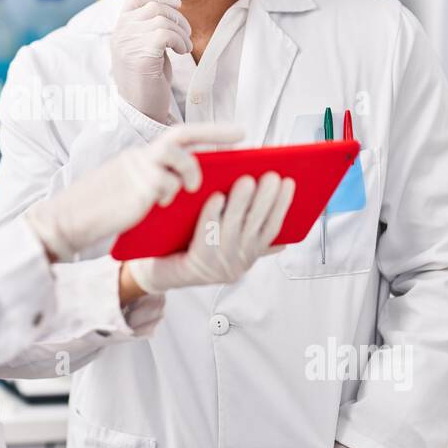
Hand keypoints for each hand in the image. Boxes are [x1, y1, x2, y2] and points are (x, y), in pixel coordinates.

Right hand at [24, 122, 243, 261]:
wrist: (68, 220)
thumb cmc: (102, 211)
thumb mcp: (132, 189)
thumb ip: (156, 181)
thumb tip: (192, 184)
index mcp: (140, 156)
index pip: (179, 135)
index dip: (210, 131)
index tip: (240, 131)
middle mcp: (140, 157)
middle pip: (181, 135)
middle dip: (214, 133)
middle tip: (241, 136)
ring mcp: (137, 170)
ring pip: (176, 156)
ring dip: (191, 169)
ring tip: (192, 187)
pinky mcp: (135, 189)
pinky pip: (165, 185)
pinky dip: (170, 193)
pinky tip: (161, 205)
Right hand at [108, 0, 191, 122]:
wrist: (140, 109)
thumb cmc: (147, 80)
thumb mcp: (144, 48)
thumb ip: (149, 29)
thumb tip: (170, 9)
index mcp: (119, 30)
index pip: (134, 0)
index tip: (177, 4)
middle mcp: (120, 33)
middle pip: (154, 8)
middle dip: (177, 18)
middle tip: (186, 35)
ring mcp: (128, 43)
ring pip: (163, 20)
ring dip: (181, 33)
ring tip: (183, 48)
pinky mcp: (141, 53)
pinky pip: (167, 34)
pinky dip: (179, 41)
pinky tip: (181, 53)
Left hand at [127, 172, 295, 293]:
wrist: (160, 271)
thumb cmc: (192, 248)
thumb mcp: (226, 241)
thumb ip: (248, 229)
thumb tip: (273, 207)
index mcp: (248, 255)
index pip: (272, 228)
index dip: (282, 205)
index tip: (288, 182)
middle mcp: (237, 262)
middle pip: (256, 226)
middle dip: (266, 200)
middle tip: (271, 176)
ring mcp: (218, 264)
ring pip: (234, 228)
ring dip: (242, 204)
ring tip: (247, 180)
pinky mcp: (197, 262)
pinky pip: (207, 235)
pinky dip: (213, 215)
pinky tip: (217, 196)